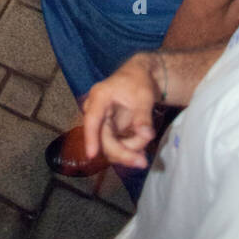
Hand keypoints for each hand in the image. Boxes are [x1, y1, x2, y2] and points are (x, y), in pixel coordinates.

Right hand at [82, 54, 160, 168]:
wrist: (139, 77)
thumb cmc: (138, 81)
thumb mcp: (144, 96)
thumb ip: (143, 117)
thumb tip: (146, 135)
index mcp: (99, 97)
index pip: (92, 120)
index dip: (90, 137)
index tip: (91, 155)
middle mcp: (95, 111)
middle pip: (103, 139)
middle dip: (123, 152)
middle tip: (143, 162)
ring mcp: (101, 122)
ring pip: (110, 146)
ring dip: (130, 149)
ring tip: (147, 137)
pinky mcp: (107, 130)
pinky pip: (116, 145)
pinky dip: (129, 148)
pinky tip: (141, 145)